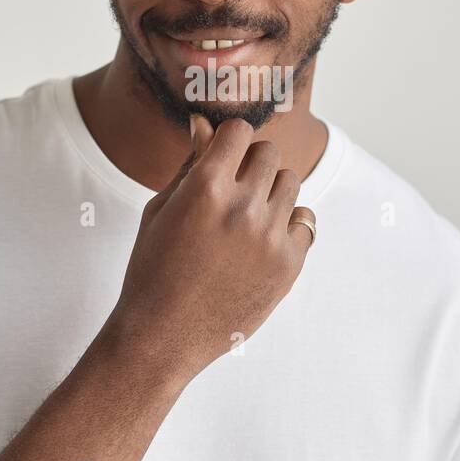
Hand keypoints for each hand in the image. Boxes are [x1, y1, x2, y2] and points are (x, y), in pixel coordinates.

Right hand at [103, 114, 316, 382]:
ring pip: (290, 182)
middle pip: (269, 153)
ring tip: (245, 218)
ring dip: (271, 191)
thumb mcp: (162, 210)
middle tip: (232, 190)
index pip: (238, 131)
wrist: (162, 337)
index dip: (228, 139)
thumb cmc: (153, 269)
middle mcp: (243, 207)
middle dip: (250, 163)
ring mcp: (270, 237)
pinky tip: (263, 240)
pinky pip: (306, 220)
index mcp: (205, 187)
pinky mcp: (289, 265)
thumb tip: (202, 123)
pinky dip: (288, 224)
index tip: (222, 154)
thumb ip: (191, 163)